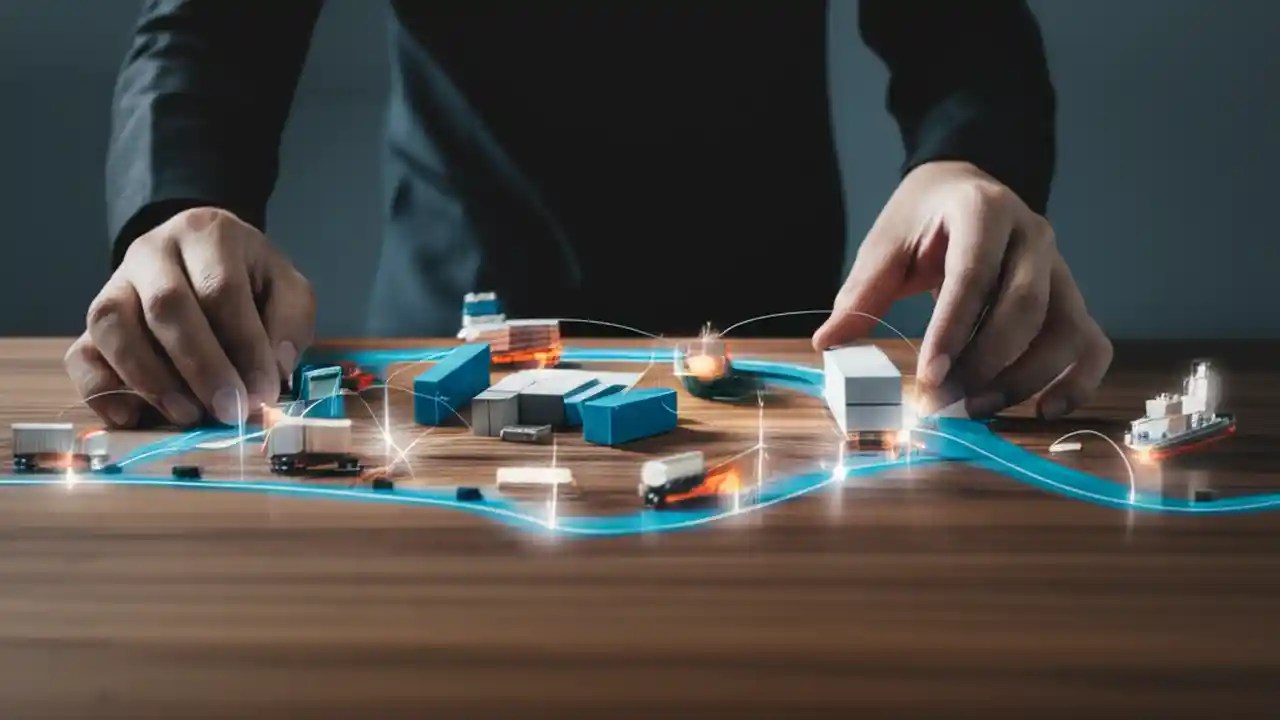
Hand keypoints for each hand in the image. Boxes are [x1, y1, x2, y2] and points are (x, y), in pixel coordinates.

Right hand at [65, 207, 314, 426]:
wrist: (205, 263)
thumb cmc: (251, 281)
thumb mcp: (287, 290)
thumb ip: (290, 323)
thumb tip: (273, 370)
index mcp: (206, 234)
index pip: (220, 289)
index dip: (244, 346)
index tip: (263, 392)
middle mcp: (151, 251)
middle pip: (166, 306)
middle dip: (201, 366)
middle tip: (229, 410)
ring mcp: (113, 285)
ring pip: (113, 327)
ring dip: (151, 380)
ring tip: (189, 415)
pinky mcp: (89, 323)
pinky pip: (80, 357)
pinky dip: (102, 391)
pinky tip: (134, 418)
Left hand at [813, 161, 1111, 418]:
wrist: (963, 187)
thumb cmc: (921, 220)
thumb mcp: (885, 244)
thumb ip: (861, 293)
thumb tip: (829, 343)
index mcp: (983, 211)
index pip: (973, 275)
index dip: (952, 330)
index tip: (928, 376)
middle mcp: (1034, 236)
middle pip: (1025, 308)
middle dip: (984, 364)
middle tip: (944, 403)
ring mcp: (1060, 268)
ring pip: (1065, 330)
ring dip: (1025, 378)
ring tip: (977, 410)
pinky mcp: (1072, 299)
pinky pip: (1091, 344)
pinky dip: (1077, 381)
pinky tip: (1043, 409)